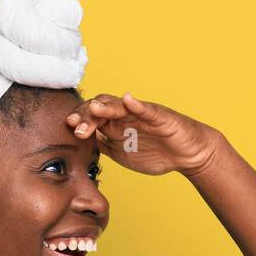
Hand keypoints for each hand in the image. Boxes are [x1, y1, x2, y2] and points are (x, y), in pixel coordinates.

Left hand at [66, 92, 223, 178]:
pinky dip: (136, 104)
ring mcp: (141, 114)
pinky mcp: (158, 116)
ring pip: (119, 105)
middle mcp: (125, 115)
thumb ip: (103, 146)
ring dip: (105, 107)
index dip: (80, 121)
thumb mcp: (122, 154)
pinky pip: (146, 108)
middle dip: (86, 116)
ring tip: (94, 109)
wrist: (187, 154)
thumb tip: (80, 145)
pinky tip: (127, 100)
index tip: (68, 129)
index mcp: (115, 124)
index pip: (92, 117)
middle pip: (101, 108)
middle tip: (75, 126)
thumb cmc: (157, 152)